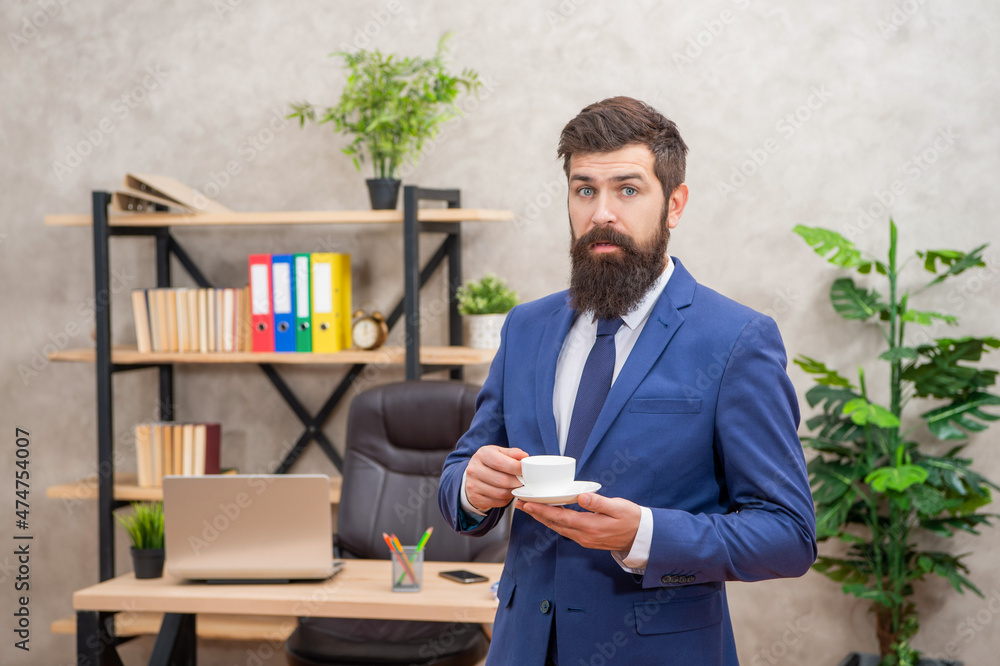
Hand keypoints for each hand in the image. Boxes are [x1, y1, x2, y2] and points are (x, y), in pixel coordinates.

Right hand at [465, 446, 528, 511]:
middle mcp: (474, 470)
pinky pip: (497, 502)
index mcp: (482, 455)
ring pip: (500, 493)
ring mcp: (473, 485)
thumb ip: (512, 453)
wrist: (473, 475)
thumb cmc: (490, 462)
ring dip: (513, 491)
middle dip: (517, 482)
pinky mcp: (475, 498)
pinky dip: (507, 499)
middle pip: (502, 480)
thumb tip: (524, 456)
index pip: (501, 463)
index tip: (525, 470)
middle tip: (524, 481)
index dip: (516, 468)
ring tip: (517, 487)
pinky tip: (508, 493)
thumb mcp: (499, 453)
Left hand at [516, 493, 640, 551]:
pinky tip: (549, 516)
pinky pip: (565, 531)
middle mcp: (584, 535)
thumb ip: (599, 502)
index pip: (560, 517)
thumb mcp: (618, 507)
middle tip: (520, 504)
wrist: (641, 537)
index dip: (542, 510)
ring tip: (529, 508)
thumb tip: (582, 497)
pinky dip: (553, 522)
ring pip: (558, 528)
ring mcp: (584, 539)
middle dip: (536, 514)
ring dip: (542, 518)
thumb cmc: (631, 519)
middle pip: (554, 524)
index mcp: (590, 526)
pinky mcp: (586, 539)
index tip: (528, 504)